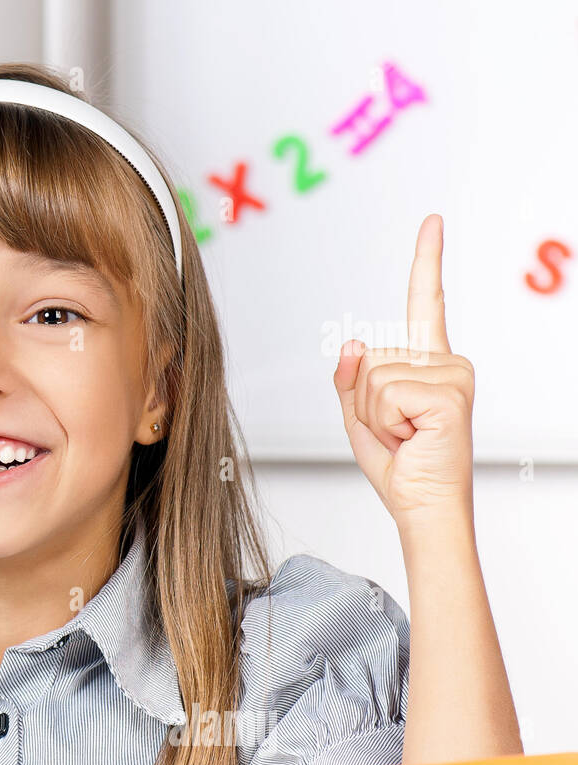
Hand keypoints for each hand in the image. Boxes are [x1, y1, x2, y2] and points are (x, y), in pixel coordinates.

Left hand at [332, 214, 475, 530]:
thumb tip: (351, 340)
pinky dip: (384, 420)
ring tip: (403, 434)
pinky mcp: (449, 392)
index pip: (425, 302)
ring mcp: (453, 374)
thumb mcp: (358, 416)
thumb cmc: (399, 464)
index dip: (427, 260)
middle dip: (362, 399)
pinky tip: (411, 435)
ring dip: (372, 413)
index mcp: (427, 362)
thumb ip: (349, 376)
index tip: (432, 221)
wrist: (423, 505)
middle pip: (368, 355)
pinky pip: (384, 391)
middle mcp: (446, 361)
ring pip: (371, 374)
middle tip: (395, 430)